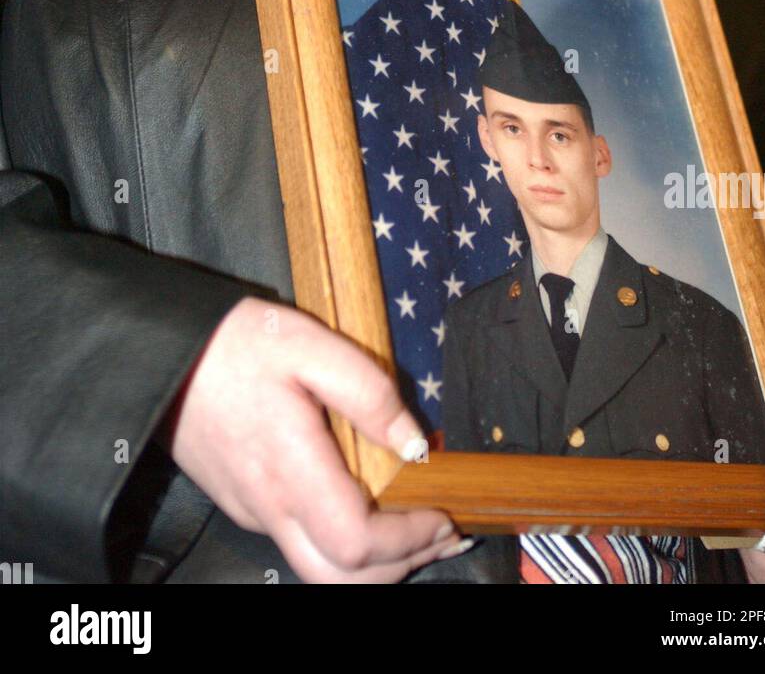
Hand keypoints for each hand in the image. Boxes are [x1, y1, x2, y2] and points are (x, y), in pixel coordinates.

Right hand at [156, 296, 467, 582]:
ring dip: (376, 562)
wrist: (162, 354)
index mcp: (289, 470)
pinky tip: (369, 508)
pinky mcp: (245, 504)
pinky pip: (302, 545)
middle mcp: (270, 506)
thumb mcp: (308, 344)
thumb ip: (368, 392)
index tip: (442, 512)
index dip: (408, 540)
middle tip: (443, 534)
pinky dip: (347, 544)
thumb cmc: (234, 343)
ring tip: (417, 529)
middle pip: (342, 579)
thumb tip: (414, 441)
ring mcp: (254, 511)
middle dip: (402, 565)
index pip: (356, 544)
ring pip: (321, 571)